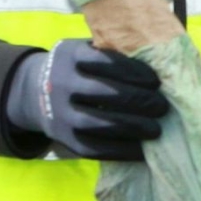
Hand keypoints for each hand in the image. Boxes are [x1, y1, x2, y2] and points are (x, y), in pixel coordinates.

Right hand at [4, 39, 168, 161]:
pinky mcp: (64, 139)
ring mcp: (60, 113)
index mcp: (72, 55)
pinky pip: (93, 149)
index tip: (156, 82)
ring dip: (131, 128)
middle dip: (138, 101)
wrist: (35, 90)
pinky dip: (120, 151)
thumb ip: (117, 51)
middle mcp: (61, 83)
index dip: (133, 72)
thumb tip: (164, 59)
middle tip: (162, 107)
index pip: (105, 61)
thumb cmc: (80, 67)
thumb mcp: (89, 49)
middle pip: (103, 93)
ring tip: (157, 130)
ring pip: (97, 124)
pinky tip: (142, 151)